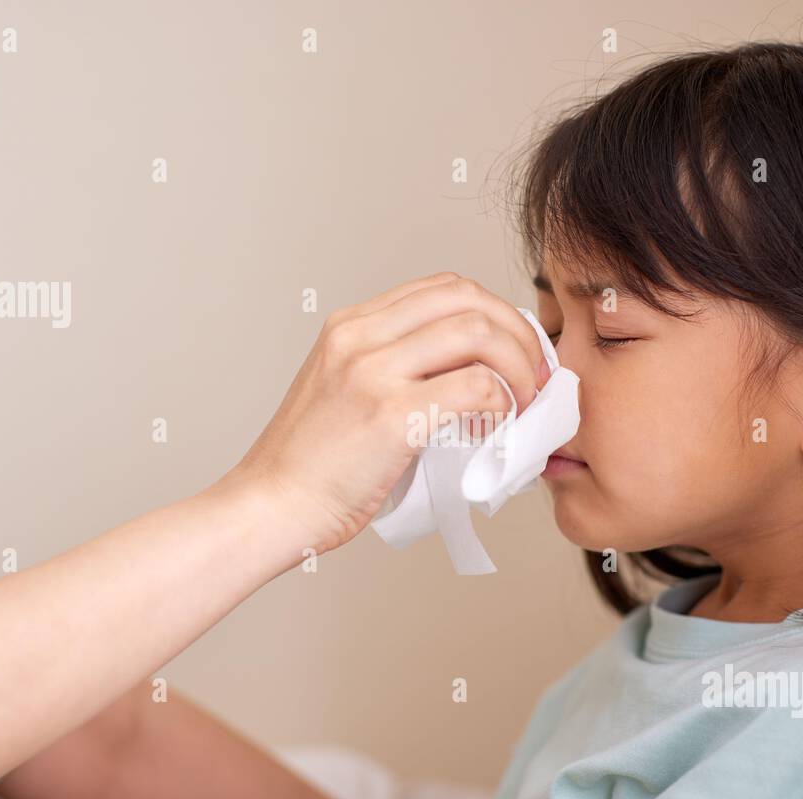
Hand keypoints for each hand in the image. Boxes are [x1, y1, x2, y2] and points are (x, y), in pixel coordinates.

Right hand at [230, 273, 548, 553]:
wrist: (269, 506)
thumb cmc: (310, 466)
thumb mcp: (343, 391)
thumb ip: (393, 370)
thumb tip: (466, 377)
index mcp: (350, 326)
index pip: (442, 288)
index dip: (492, 312)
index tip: (513, 350)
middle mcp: (360, 336)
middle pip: (467, 298)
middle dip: (516, 332)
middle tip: (533, 375)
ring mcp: (373, 372)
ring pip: (478, 334)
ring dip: (518, 366)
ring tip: (523, 403)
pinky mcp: (390, 414)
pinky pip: (475, 387)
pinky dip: (502, 404)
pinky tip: (498, 428)